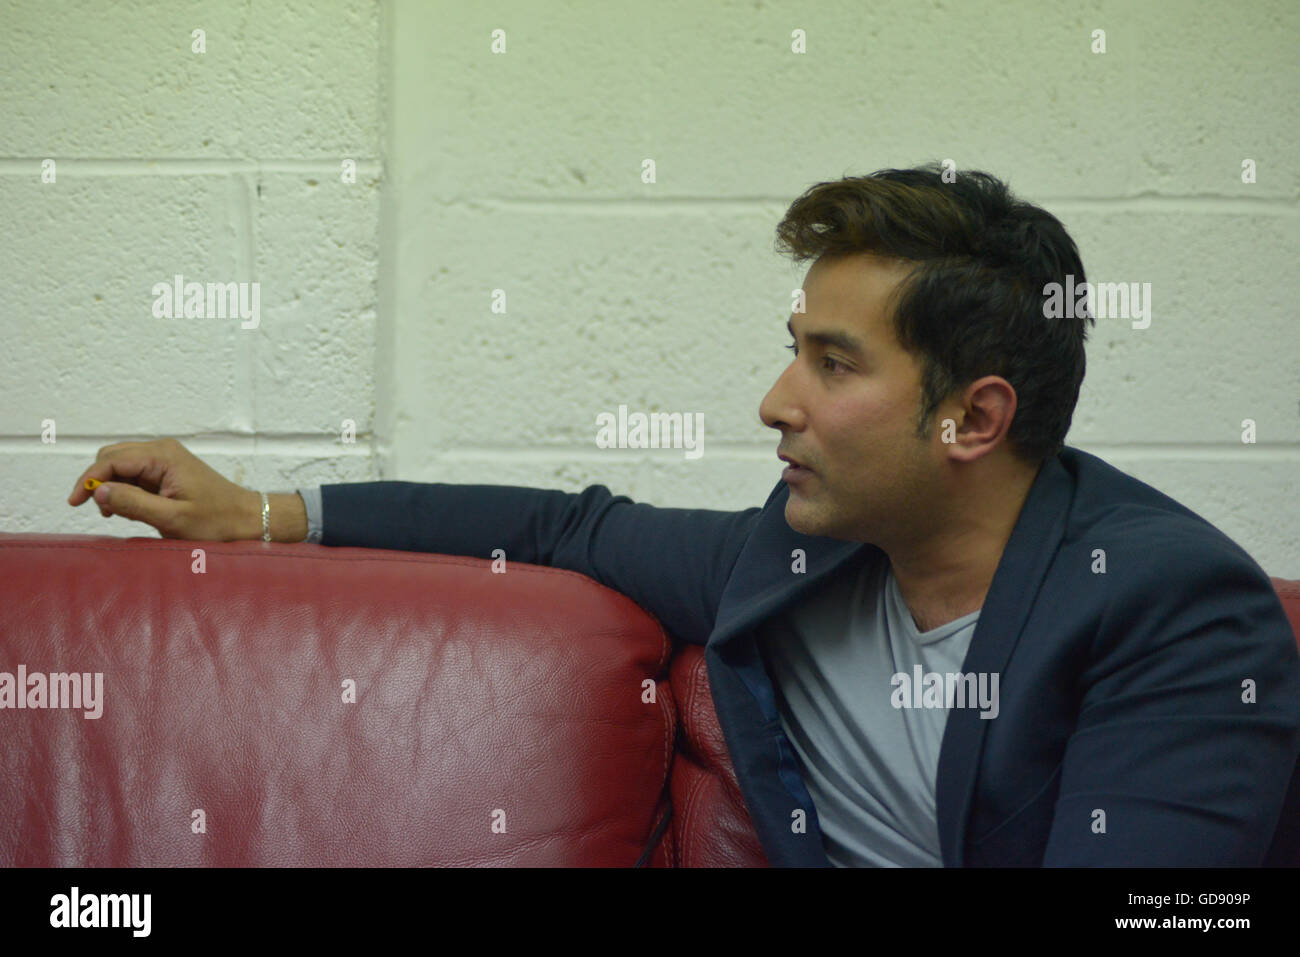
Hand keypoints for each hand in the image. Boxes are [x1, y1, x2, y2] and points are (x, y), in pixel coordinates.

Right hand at [67, 438, 260, 540]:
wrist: (247, 519)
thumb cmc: (216, 521)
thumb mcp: (171, 518)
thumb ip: (133, 503)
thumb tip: (98, 491)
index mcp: (163, 457)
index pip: (111, 460)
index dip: (88, 480)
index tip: (74, 502)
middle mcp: (162, 451)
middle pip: (112, 458)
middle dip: (99, 482)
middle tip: (101, 511)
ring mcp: (165, 459)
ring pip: (121, 466)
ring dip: (112, 487)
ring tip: (118, 513)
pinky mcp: (168, 471)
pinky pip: (135, 475)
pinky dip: (126, 490)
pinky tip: (131, 509)